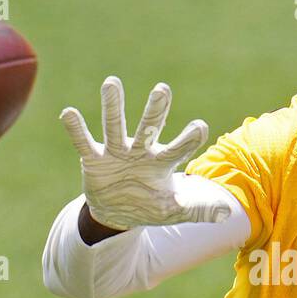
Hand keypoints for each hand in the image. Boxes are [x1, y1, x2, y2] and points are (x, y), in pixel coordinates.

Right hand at [59, 76, 231, 229]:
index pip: (179, 148)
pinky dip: (76, 129)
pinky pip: (84, 142)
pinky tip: (69, 113)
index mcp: (161, 162)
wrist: (116, 213)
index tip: (200, 127)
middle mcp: (140, 151)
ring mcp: (116, 153)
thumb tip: (227, 215)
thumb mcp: (173, 211)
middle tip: (162, 89)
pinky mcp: (94, 159)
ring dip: (112, 106)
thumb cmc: (148, 205)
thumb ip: (198, 210)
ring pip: (114, 125)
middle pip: (149, 127)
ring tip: (111, 82)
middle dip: (155, 110)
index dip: (189, 138)